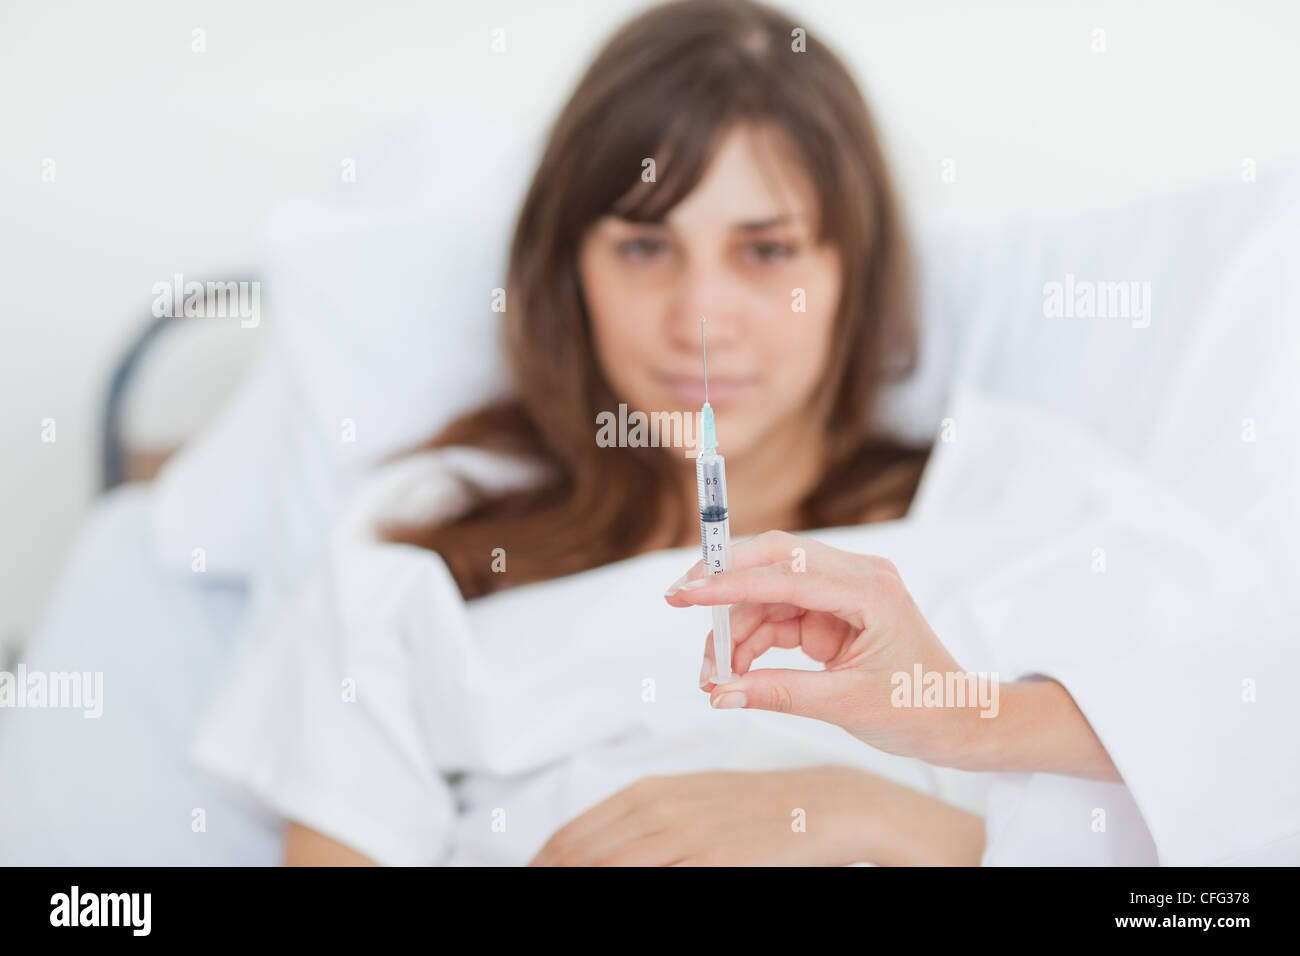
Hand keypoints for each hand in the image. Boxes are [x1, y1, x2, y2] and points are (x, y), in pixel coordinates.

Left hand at [528, 767, 892, 866]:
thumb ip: (643, 825)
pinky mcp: (714, 861)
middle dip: (550, 876)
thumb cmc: (754, 810)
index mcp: (648, 792)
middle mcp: (658, 809)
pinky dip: (624, 891)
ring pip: (608, 870)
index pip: (571, 837)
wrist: (822, 805)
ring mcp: (685, 836)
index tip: (529, 878)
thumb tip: (595, 853)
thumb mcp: (691, 803)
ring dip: (575, 885)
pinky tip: (608, 898)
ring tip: (555, 901)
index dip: (541, 865)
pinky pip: (655, 885)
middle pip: (578, 857)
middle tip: (532, 890)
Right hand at [664, 530, 975, 765]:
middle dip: (723, 583)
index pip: (787, 574)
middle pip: (773, 560)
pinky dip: (751, 640)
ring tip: (711, 674)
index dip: (731, 583)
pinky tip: (732, 671)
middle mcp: (857, 576)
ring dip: (734, 628)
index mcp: (871, 590)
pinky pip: (777, 614)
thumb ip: (778, 693)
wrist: (957, 720)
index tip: (687, 593)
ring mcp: (843, 590)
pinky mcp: (832, 609)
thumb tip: (719, 693)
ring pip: (767, 592)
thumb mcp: (846, 705)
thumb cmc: (919, 708)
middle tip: (679, 603)